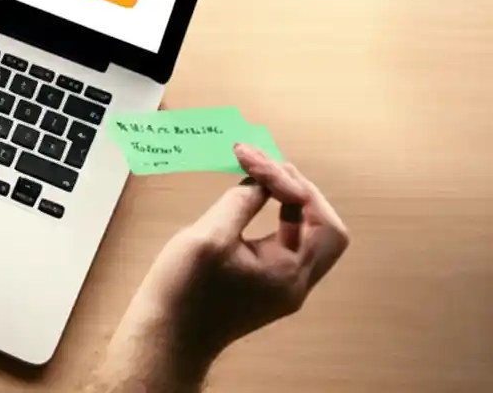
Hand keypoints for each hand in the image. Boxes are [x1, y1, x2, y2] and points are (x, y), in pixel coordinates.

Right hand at [123, 145, 349, 360]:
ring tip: (265, 180)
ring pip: (312, 240)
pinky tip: (256, 208)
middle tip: (272, 168)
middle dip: (304, 193)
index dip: (283, 178)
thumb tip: (260, 180)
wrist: (167, 338)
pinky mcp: (268, 291)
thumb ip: (241, 202)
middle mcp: (296, 284)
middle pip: (328, 230)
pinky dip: (281, 222)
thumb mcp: (209, 236)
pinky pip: (290, 249)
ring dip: (295, 207)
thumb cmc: (184, 291)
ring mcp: (284, 291)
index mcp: (289, 271)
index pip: (311, 212)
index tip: (251, 157)